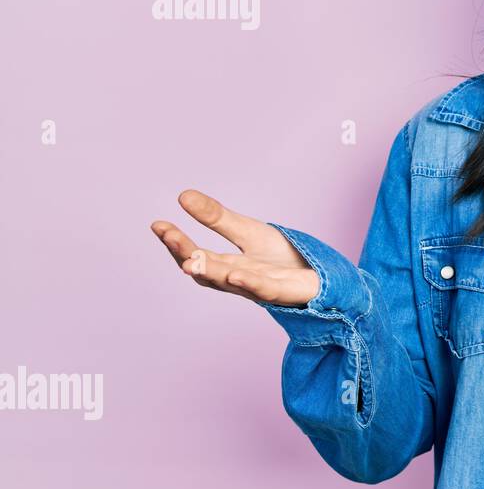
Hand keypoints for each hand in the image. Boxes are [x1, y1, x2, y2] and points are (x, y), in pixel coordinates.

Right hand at [151, 190, 319, 307]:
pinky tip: (235, 275)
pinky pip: (266, 290)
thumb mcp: (249, 231)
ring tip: (190, 261)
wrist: (322, 276)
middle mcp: (240, 281)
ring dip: (211, 272)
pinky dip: (250, 284)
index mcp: (228, 267)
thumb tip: (182, 195)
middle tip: (167, 235)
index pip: (197, 256)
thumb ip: (218, 218)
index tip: (157, 223)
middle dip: (186, 254)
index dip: (176, 242)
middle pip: (208, 270)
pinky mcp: (286, 294)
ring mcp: (261, 289)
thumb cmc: (283, 258)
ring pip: (231, 282)